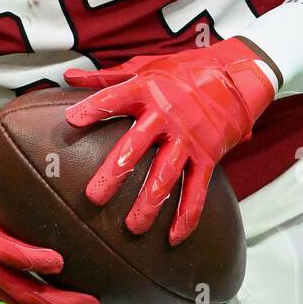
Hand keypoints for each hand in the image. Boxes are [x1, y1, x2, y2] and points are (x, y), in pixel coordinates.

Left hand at [64, 39, 275, 244]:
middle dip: (115, 172)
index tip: (71, 121)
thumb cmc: (181, 71)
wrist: (235, 75)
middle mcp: (167, 115)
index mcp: (147, 90)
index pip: (115, 98)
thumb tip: (68, 78)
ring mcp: (188, 138)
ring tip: (132, 227)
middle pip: (137, 146)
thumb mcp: (144, 66)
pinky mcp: (208, 155)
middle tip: (94, 197)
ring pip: (166, 175)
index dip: (94, 108)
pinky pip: (197, 189)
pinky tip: (173, 237)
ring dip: (149, 203)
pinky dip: (187, 215)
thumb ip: (106, 78)